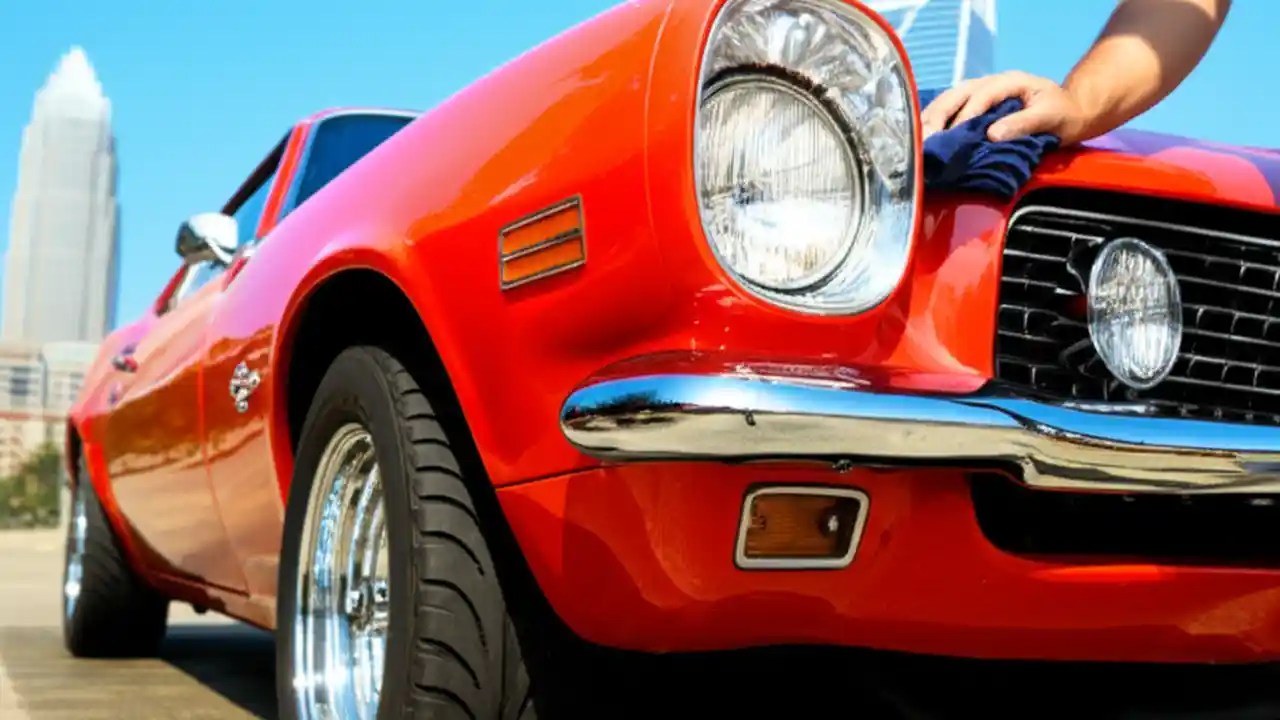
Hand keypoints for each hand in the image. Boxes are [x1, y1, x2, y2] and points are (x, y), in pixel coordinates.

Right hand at [920, 71, 1090, 145]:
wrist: (1071, 112)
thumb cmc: (1063, 115)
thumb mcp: (1050, 118)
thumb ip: (1023, 124)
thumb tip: (992, 135)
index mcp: (1009, 82)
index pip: (981, 95)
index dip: (966, 115)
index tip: (955, 136)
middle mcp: (991, 83)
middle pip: (957, 94)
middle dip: (939, 116)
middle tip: (927, 139)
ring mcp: (980, 93)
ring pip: (949, 100)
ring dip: (932, 119)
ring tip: (921, 140)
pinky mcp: (974, 106)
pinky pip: (950, 110)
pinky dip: (936, 122)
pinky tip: (925, 137)